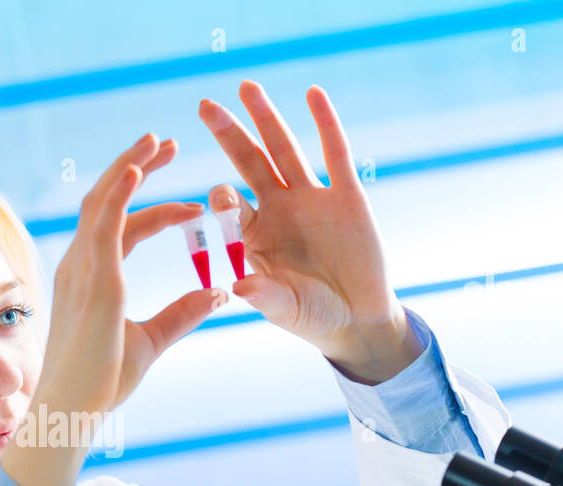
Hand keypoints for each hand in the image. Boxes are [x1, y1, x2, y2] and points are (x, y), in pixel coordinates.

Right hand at [35, 133, 227, 417]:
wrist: (74, 409)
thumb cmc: (101, 382)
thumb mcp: (151, 341)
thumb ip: (182, 314)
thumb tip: (217, 293)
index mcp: (91, 277)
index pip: (123, 227)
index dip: (154, 207)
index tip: (191, 204)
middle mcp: (81, 265)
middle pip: (106, 200)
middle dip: (136, 167)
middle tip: (166, 142)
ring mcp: (83, 269)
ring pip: (103, 202)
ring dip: (130, 167)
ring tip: (157, 141)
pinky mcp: (93, 281)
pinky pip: (104, 225)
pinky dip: (120, 192)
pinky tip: (137, 169)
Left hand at [199, 80, 420, 383]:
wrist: (357, 321)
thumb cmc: (313, 317)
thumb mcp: (285, 310)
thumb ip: (265, 296)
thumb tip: (239, 284)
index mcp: (254, 235)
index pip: (232, 206)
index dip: (224, 197)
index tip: (220, 196)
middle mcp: (278, 209)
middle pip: (249, 163)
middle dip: (229, 134)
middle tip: (205, 106)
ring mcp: (312, 199)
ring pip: (285, 150)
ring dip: (267, 118)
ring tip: (247, 87)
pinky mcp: (347, 197)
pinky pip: (335, 154)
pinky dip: (325, 124)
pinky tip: (312, 94)